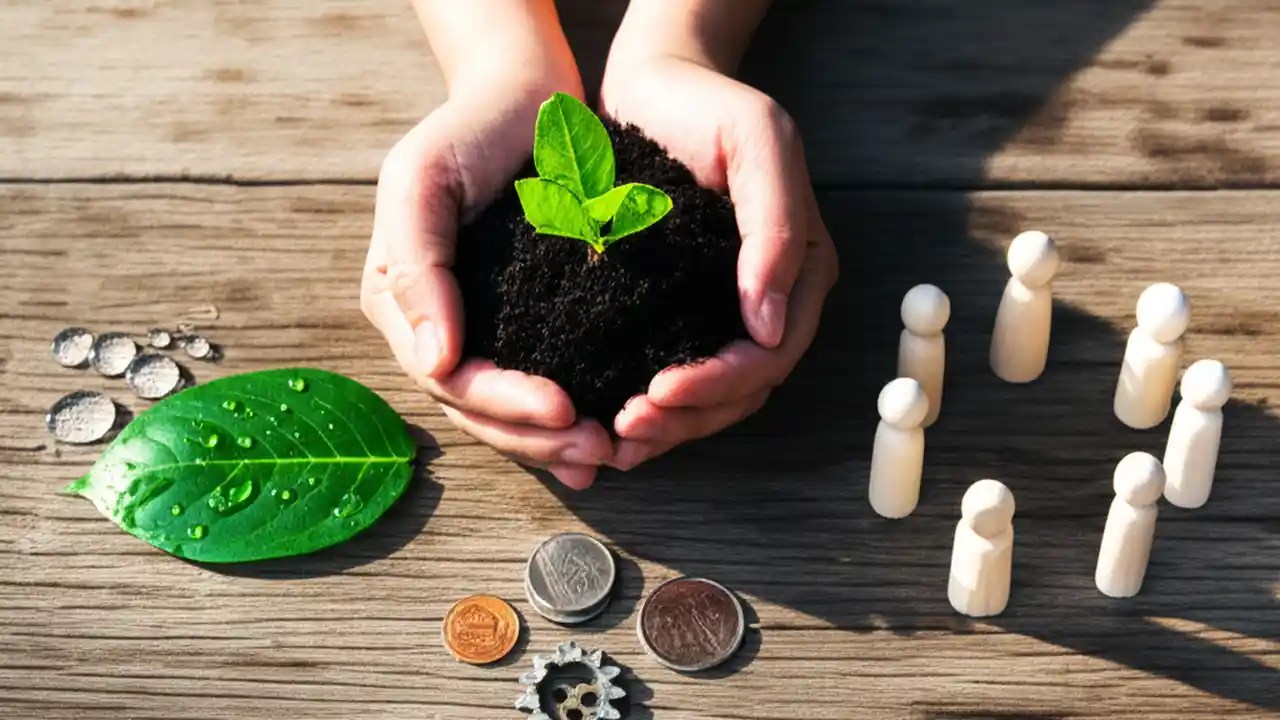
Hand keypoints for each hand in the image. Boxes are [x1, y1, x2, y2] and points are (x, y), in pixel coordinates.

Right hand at [361, 77, 612, 489]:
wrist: (527, 98)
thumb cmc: (468, 129)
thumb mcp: (423, 180)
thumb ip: (417, 265)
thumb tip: (434, 361)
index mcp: (400, 302)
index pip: (450, 379)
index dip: (504, 406)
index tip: (565, 411)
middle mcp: (437, 327)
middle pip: (480, 410)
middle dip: (538, 439)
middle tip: (600, 450)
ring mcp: (483, 330)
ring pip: (512, 411)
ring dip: (557, 444)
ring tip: (609, 455)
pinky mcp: (530, 324)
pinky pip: (546, 382)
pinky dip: (572, 419)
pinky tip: (610, 442)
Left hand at [600, 55, 838, 469]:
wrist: (652, 84)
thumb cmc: (707, 103)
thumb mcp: (756, 141)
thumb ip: (776, 227)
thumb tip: (770, 324)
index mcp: (800, 268)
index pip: (770, 354)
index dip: (719, 384)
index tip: (657, 391)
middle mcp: (770, 298)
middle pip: (742, 388)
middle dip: (687, 418)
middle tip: (625, 430)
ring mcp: (727, 308)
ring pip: (710, 395)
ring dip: (666, 426)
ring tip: (612, 440)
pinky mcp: (681, 309)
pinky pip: (675, 371)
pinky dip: (648, 404)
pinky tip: (606, 417)